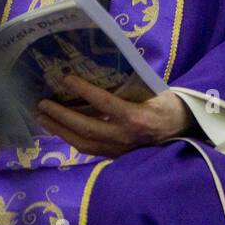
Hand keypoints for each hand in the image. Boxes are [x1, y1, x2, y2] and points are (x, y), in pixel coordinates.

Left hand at [35, 72, 194, 157]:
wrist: (183, 132)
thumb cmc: (168, 106)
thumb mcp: (154, 91)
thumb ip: (130, 86)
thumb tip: (101, 68)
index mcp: (137, 117)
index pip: (105, 104)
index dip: (85, 91)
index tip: (66, 78)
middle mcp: (125, 136)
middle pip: (87, 128)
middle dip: (61, 116)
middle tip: (41, 103)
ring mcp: (120, 149)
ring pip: (83, 143)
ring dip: (60, 130)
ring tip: (42, 116)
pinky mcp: (116, 156)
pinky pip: (89, 148)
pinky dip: (70, 138)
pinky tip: (58, 128)